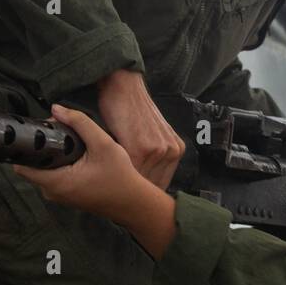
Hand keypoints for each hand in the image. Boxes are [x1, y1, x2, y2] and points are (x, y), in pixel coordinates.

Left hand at [13, 104, 147, 226]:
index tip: (38, 131)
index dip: (26, 146)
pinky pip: (53, 175)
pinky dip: (60, 162)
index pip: (22, 166)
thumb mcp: (103, 144)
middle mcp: (52, 192)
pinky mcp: (66, 195)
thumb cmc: (120, 177)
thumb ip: (80, 122)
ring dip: (52, 154)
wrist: (133, 203)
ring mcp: (59, 195)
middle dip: (42, 146)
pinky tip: (76, 154)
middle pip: (32, 164)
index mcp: (56, 182)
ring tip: (71, 141)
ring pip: (43, 169)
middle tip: (60, 131)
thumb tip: (56, 108)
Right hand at [96, 68, 185, 189]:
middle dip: (137, 192)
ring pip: (141, 182)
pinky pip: (130, 172)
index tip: (131, 197)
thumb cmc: (131, 109)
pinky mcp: (142, 149)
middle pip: (152, 185)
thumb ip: (152, 155)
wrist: (123, 87)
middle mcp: (171, 151)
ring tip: (114, 189)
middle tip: (121, 195)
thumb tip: (142, 181)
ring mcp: (159, 150)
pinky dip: (119, 176)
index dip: (144, 192)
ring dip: (127, 186)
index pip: (160, 183)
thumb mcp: (150, 134)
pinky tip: (110, 177)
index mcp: (176, 149)